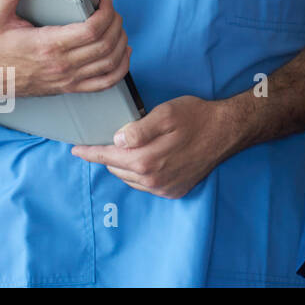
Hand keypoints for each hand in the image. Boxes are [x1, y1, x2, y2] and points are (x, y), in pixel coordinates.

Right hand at [0, 0, 130, 97]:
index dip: (106, 13)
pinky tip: (123, 54)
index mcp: (47, 45)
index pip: (91, 30)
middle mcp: (62, 63)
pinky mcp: (71, 87)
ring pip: (109, 62)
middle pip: (105, 44)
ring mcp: (68, 78)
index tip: (107, 1)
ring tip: (118, 27)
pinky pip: (106, 82)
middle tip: (113, 11)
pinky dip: (121, 68)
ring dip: (121, 42)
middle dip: (116, 23)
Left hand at [71, 95, 235, 198]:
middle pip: (117, 168)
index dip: (90, 152)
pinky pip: (146, 184)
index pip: (107, 157)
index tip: (76, 149)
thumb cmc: (197, 117)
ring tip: (128, 149)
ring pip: (130, 178)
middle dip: (109, 156)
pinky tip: (148, 160)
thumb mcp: (167, 113)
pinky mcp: (174, 191)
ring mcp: (163, 187)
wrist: (228, 131)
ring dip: (125, 165)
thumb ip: (139, 128)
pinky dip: (141, 173)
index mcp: (146, 160)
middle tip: (106, 142)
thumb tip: (116, 139)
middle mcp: (152, 179)